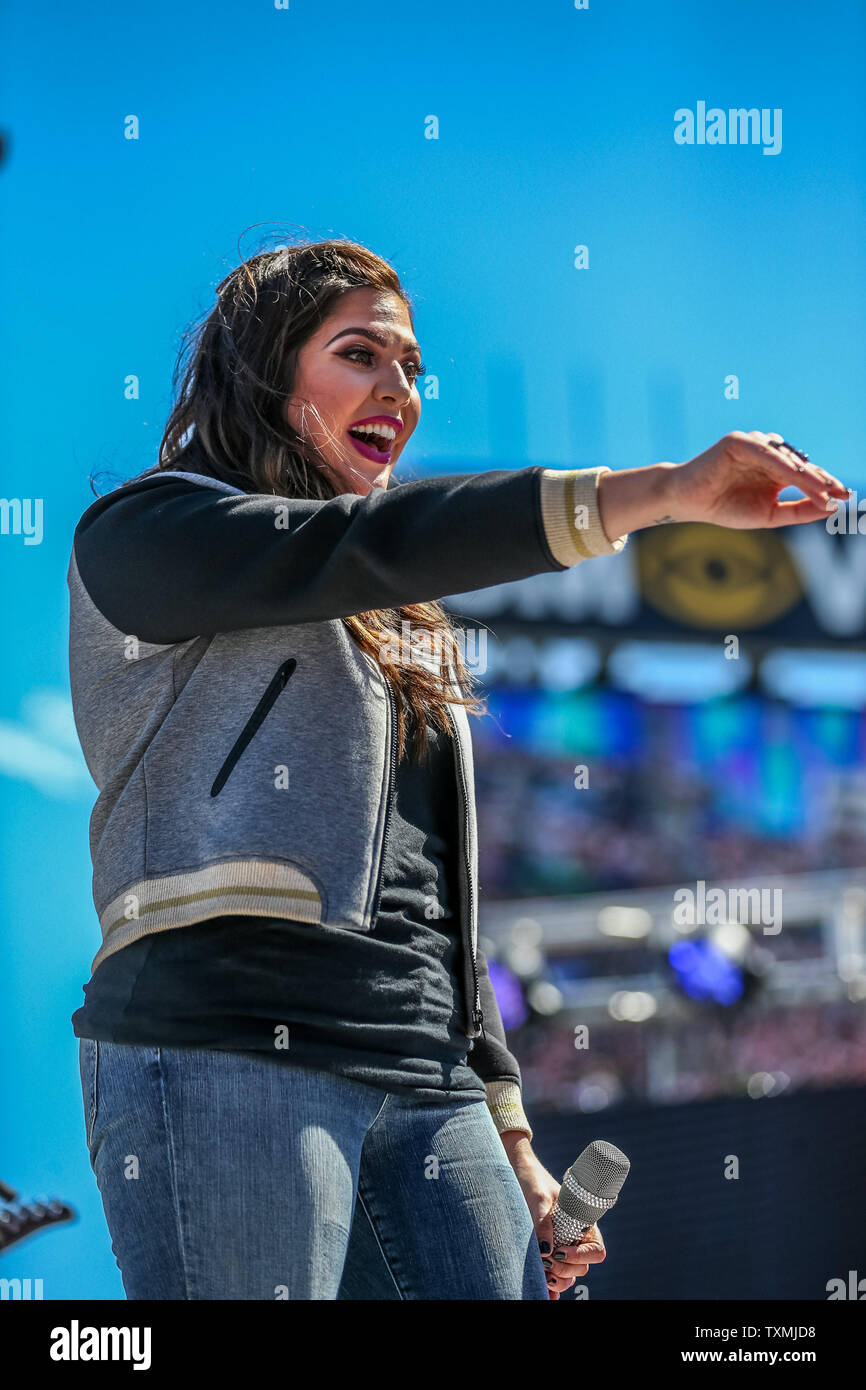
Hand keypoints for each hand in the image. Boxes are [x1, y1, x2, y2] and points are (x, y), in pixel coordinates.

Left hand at [501, 1133, 606, 1299]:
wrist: (517, 1175)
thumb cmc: (533, 1181)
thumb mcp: (538, 1197)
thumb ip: (543, 1222)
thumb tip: (546, 1251)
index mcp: (583, 1223)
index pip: (596, 1250)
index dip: (582, 1256)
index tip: (561, 1251)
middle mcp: (575, 1238)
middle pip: (582, 1267)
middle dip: (565, 1269)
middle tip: (545, 1260)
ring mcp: (562, 1247)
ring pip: (568, 1276)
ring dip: (557, 1279)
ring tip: (541, 1271)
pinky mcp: (547, 1253)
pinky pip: (554, 1276)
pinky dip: (550, 1287)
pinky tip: (543, 1291)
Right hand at [665, 431, 848, 528]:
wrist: (687, 502)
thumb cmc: (723, 508)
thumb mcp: (768, 515)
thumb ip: (797, 510)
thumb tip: (830, 507)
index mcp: (776, 471)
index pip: (807, 476)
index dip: (826, 486)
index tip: (845, 498)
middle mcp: (769, 454)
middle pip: (802, 466)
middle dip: (822, 480)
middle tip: (840, 493)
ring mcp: (755, 445)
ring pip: (788, 459)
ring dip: (807, 475)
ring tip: (824, 489)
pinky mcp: (739, 441)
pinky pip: (766, 453)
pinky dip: (783, 464)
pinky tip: (798, 476)